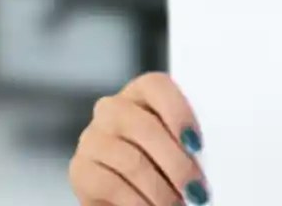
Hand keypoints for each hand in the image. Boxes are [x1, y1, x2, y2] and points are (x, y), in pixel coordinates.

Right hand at [69, 72, 209, 204]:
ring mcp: (92, 138)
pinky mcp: (80, 169)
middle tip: (196, 189)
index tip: (198, 144)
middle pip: (145, 127)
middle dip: (176, 164)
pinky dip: (137, 202)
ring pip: (131, 161)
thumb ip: (188, 142)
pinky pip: (111, 185)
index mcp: (141, 92)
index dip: (179, 113)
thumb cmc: (163, 161)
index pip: (157, 87)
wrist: (133, 190)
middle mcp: (112, 109)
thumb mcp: (179, 145)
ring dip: (160, 189)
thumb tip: (201, 156)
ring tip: (177, 204)